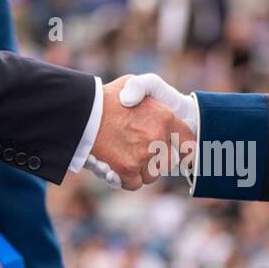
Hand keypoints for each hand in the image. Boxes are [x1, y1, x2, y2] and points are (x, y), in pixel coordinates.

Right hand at [90, 74, 194, 189]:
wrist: (79, 112)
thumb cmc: (104, 97)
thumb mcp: (131, 83)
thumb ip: (150, 95)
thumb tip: (161, 112)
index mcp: (165, 116)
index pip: (189, 142)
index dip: (185, 150)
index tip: (181, 156)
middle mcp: (158, 137)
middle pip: (169, 162)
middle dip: (157, 161)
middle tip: (141, 153)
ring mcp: (143, 155)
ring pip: (152, 175)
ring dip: (140, 170)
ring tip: (124, 157)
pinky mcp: (127, 169)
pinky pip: (134, 184)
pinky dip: (125, 179)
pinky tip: (115, 166)